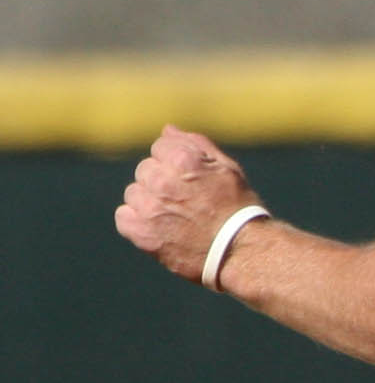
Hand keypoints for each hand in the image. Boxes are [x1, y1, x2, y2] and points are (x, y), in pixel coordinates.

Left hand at [114, 125, 260, 281]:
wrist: (242, 252)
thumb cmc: (239, 210)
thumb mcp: (226, 169)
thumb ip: (195, 145)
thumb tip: (167, 130)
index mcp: (182, 160)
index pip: (160, 148)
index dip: (176, 163)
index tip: (191, 181)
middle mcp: (161, 181)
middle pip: (145, 170)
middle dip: (161, 182)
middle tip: (185, 202)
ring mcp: (149, 208)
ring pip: (134, 193)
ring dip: (149, 202)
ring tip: (175, 218)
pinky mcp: (141, 232)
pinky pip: (123, 217)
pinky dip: (137, 222)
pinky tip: (158, 228)